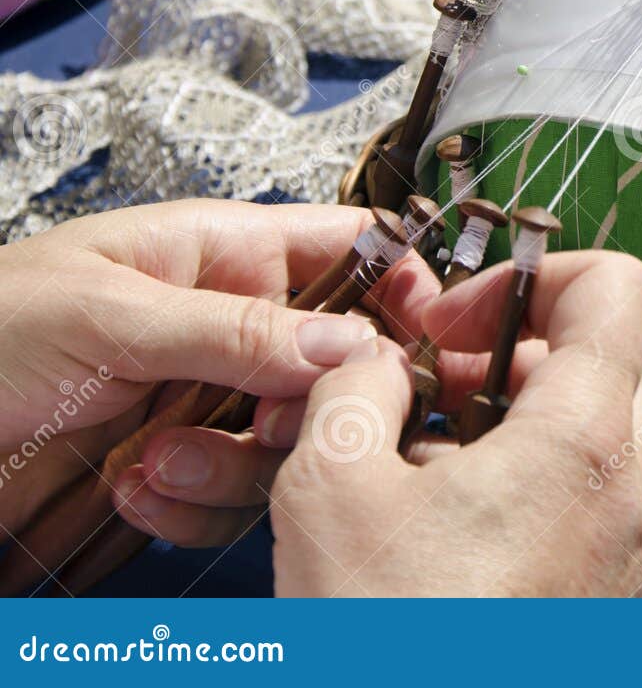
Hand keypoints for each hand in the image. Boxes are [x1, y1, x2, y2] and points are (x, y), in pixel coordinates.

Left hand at [0, 199, 431, 548]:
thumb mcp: (107, 313)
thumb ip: (234, 329)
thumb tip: (353, 340)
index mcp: (224, 251)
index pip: (351, 246)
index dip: (400, 283)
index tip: (420, 339)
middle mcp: (230, 325)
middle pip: (338, 361)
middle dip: (311, 406)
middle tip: (269, 428)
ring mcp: (208, 398)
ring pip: (291, 441)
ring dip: (236, 468)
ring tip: (159, 462)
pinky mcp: (181, 465)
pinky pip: (235, 499)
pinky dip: (194, 509)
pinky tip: (136, 488)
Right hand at [269, 250, 641, 596]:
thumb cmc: (396, 643)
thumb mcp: (333, 492)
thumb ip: (352, 390)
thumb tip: (367, 361)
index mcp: (583, 441)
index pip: (619, 288)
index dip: (531, 275)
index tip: (453, 320)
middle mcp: (624, 490)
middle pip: (599, 358)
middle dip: (507, 349)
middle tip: (425, 382)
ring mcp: (620, 548)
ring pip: (586, 433)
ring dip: (506, 418)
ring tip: (415, 455)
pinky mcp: (599, 597)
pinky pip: (577, 501)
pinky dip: (516, 483)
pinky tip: (432, 523)